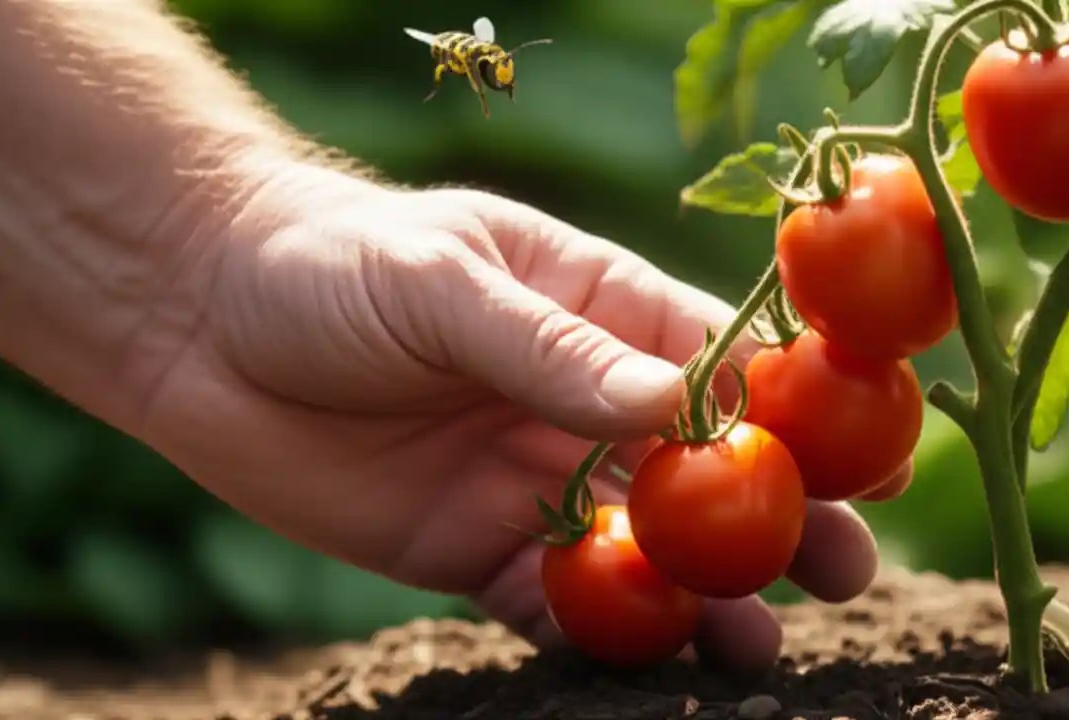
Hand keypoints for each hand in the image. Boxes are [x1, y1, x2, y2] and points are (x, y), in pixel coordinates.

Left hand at [111, 163, 885, 671]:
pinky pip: (548, 601)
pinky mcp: (471, 550)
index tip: (868, 459)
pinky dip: (594, 631)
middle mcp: (578, 404)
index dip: (794, 410)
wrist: (199, 322)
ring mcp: (531, 483)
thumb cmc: (330, 264)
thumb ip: (554, 348)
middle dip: (776, 518)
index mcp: (594, 312)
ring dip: (702, 595)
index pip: (717, 363)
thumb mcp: (446, 282)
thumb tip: (672, 406)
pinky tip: (643, 657)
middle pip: (701, 470)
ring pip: (639, 549)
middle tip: (848, 571)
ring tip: (759, 644)